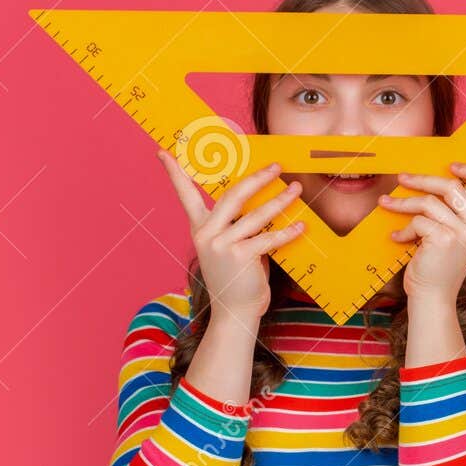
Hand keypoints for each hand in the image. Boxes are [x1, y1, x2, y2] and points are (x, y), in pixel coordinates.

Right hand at [160, 151, 304, 325]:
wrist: (235, 312)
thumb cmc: (237, 277)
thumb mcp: (231, 246)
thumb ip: (238, 225)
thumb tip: (262, 201)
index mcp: (201, 228)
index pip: (185, 195)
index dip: (175, 173)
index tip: (164, 153)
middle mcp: (207, 233)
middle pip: (233, 195)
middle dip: (256, 178)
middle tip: (276, 166)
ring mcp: (222, 245)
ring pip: (256, 215)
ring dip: (280, 200)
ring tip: (295, 188)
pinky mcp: (241, 257)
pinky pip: (269, 238)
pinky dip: (288, 232)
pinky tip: (301, 225)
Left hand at [381, 163, 465, 303]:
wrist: (434, 297)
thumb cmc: (440, 267)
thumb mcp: (456, 237)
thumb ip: (454, 214)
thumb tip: (431, 181)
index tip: (451, 167)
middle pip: (452, 186)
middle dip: (423, 180)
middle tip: (403, 178)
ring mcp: (462, 233)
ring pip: (429, 202)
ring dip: (403, 203)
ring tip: (387, 204)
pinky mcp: (444, 239)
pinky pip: (418, 221)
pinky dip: (403, 230)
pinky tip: (397, 239)